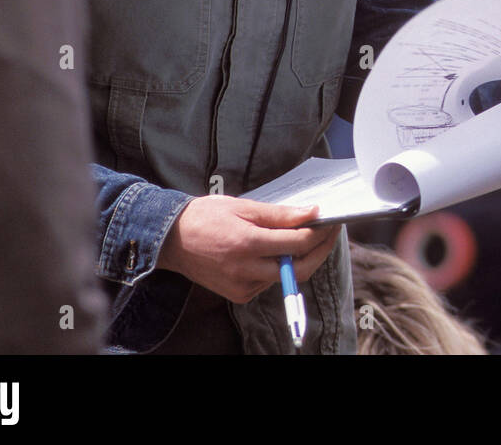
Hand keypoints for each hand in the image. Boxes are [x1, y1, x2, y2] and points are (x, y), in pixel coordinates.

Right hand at [157, 197, 339, 304]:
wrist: (170, 240)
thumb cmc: (205, 216)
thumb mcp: (243, 206)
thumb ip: (280, 214)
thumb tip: (312, 214)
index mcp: (247, 243)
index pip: (298, 244)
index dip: (319, 233)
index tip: (330, 221)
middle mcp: (245, 269)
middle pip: (300, 269)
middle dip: (320, 252)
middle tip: (329, 234)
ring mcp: (242, 286)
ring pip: (286, 277)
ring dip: (302, 259)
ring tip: (307, 238)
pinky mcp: (239, 295)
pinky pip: (270, 283)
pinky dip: (280, 268)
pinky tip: (279, 252)